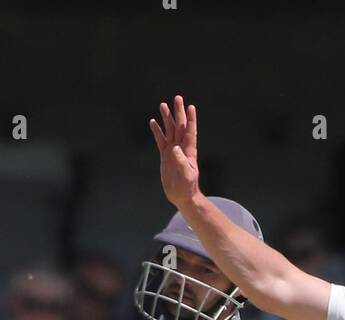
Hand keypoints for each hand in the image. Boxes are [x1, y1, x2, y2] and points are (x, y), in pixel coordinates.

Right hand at [150, 95, 199, 210]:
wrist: (182, 196)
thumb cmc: (187, 187)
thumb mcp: (186, 175)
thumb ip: (181, 161)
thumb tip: (174, 148)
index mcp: (188, 151)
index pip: (190, 132)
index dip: (190, 119)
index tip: (190, 107)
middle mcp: (181, 148)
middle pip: (179, 126)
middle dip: (178, 112)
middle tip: (177, 98)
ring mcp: (172, 151)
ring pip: (169, 130)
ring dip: (167, 118)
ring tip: (163, 105)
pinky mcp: (165, 156)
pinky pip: (160, 140)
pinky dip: (157, 131)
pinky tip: (153, 122)